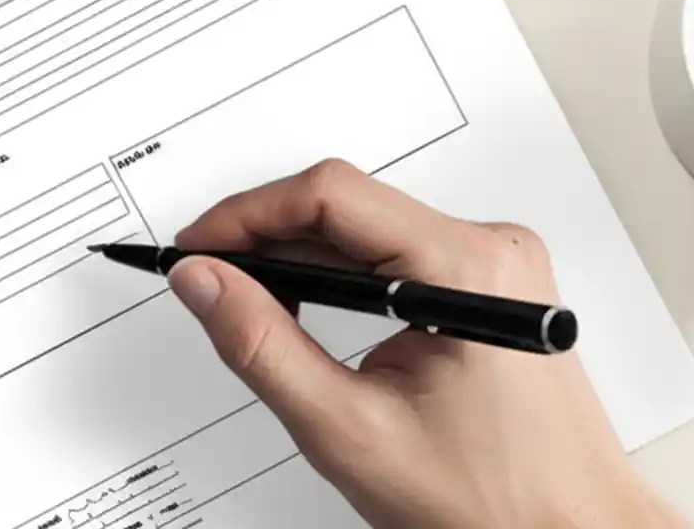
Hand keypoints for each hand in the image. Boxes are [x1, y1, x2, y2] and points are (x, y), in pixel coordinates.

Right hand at [169, 159, 683, 527]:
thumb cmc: (496, 500)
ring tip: (244, 299)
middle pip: (346, 204)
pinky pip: (392, 254)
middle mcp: (491, 249)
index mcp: (469, 269)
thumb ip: (263, 346)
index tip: (198, 245)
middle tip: (205, 274)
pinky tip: (300, 308)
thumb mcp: (349, 429)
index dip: (248, 215)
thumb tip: (205, 283)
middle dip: (264, 236)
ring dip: (297, 258)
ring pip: (365, 229)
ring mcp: (492, 264)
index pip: (333, 195)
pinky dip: (336, 277)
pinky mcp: (484, 284)